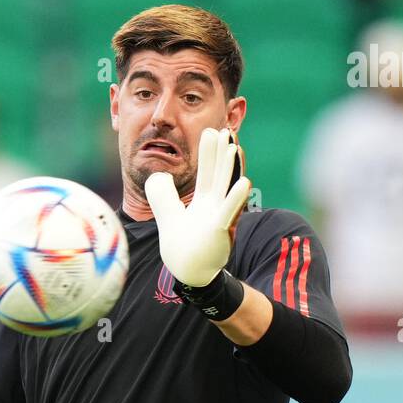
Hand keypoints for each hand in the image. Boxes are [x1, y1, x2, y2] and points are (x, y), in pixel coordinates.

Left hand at [145, 126, 250, 286]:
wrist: (190, 274)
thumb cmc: (183, 247)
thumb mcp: (167, 216)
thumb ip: (162, 195)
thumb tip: (159, 174)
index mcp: (204, 202)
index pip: (208, 172)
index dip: (209, 153)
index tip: (211, 132)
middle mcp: (215, 206)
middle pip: (219, 174)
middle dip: (222, 153)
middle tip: (226, 129)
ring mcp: (219, 218)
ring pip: (226, 188)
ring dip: (231, 168)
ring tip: (235, 147)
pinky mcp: (220, 232)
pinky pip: (229, 212)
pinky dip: (236, 198)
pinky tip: (244, 182)